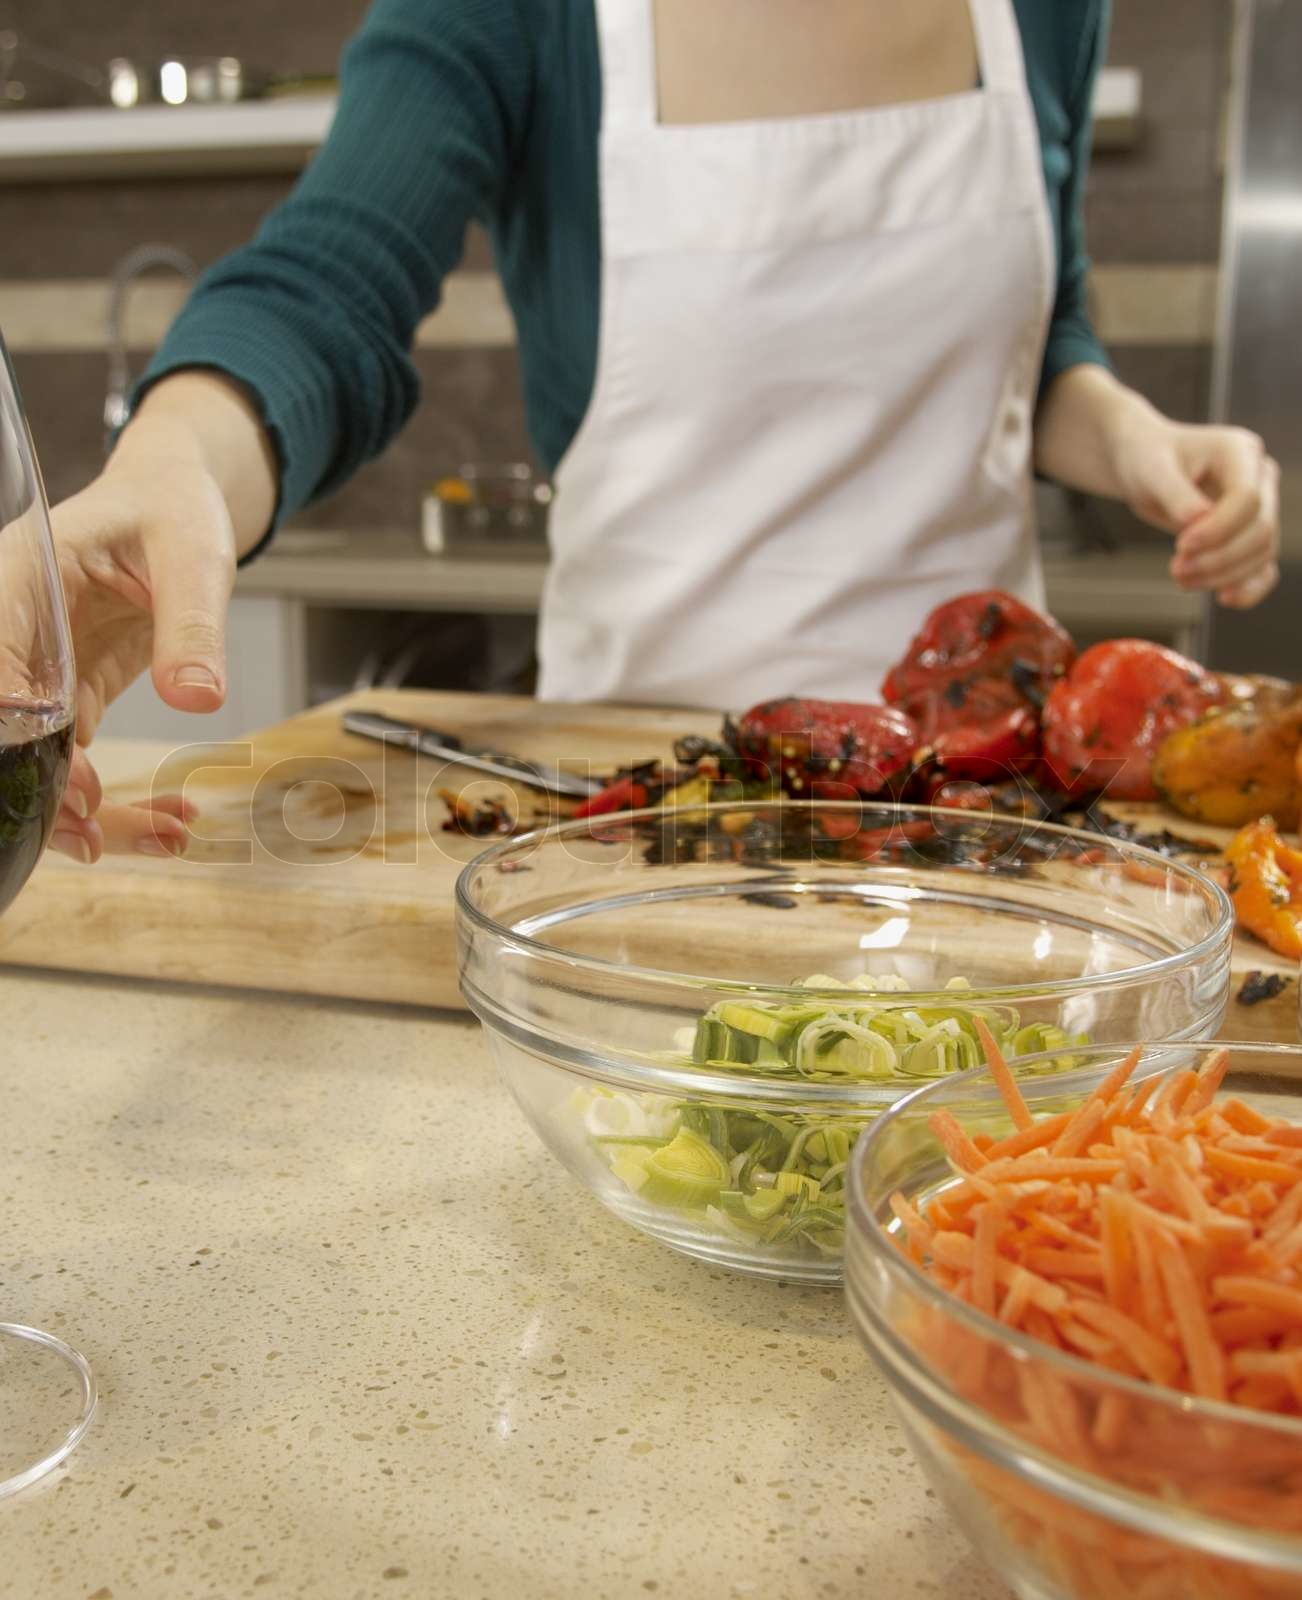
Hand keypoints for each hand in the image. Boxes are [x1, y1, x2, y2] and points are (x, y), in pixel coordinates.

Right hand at [46, 439, 237, 860]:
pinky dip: (116, 801)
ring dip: (86, 813)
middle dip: (42, 791)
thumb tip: (198, 698)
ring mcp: (36, 671)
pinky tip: (170, 820)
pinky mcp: (68, 697)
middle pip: (5, 729)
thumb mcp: (192, 555)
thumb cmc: (171, 509)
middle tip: (94, 833)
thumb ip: (192, 624)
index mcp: (15, 581)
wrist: (174, 504)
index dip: (18, 731)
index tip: (67, 781)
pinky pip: (74, 760)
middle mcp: (11, 632)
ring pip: (38, 760)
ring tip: (159, 837)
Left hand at [1111, 418, 1279, 608]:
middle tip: (1176, 569)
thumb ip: (1175, 493)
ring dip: (1224, 575)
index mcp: (1241, 451)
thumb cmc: (1149, 458)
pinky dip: (1249, 587)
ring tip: (1181, 578)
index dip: (1219, 529)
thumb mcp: (1152, 469)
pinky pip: (1263, 566)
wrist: (1148, 466)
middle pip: (1260, 528)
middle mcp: (1260, 477)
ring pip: (1262, 552)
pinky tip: (1225, 599)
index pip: (1247, 498)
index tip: (1181, 545)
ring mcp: (1261, 506)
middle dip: (1219, 557)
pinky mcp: (1251, 532)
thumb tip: (1197, 520)